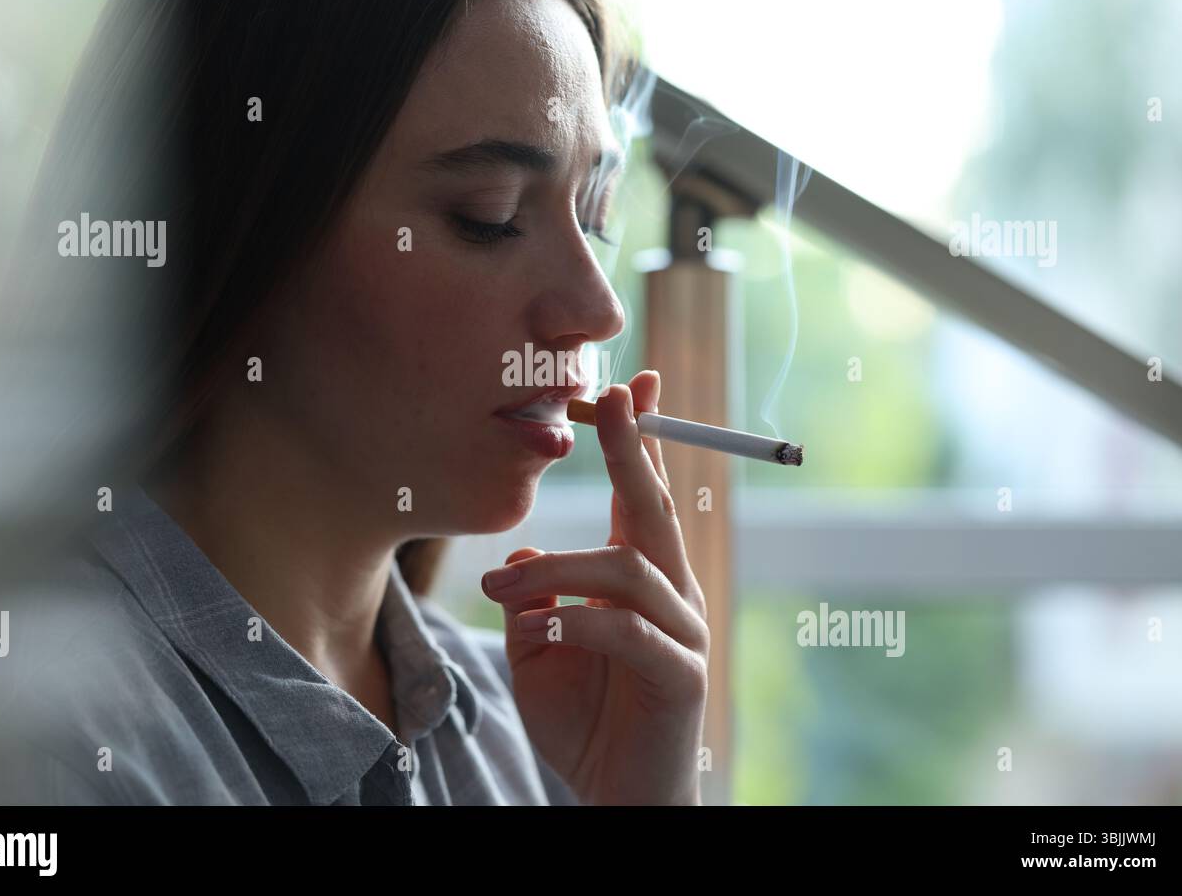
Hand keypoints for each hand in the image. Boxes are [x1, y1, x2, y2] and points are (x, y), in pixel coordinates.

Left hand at [480, 370, 708, 804]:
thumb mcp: (542, 651)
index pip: (642, 498)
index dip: (638, 443)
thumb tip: (524, 560)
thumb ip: (536, 600)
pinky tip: (538, 633)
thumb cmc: (584, 720)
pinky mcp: (680, 675)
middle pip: (654, 510)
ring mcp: (683, 633)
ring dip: (557, 570)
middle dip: (635, 451)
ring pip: (626, 571)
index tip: (633, 386)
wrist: (616, 795)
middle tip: (616, 400)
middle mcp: (670, 595)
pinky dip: (577, 624)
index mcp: (641, 580)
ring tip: (497, 586)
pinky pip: (628, 631)